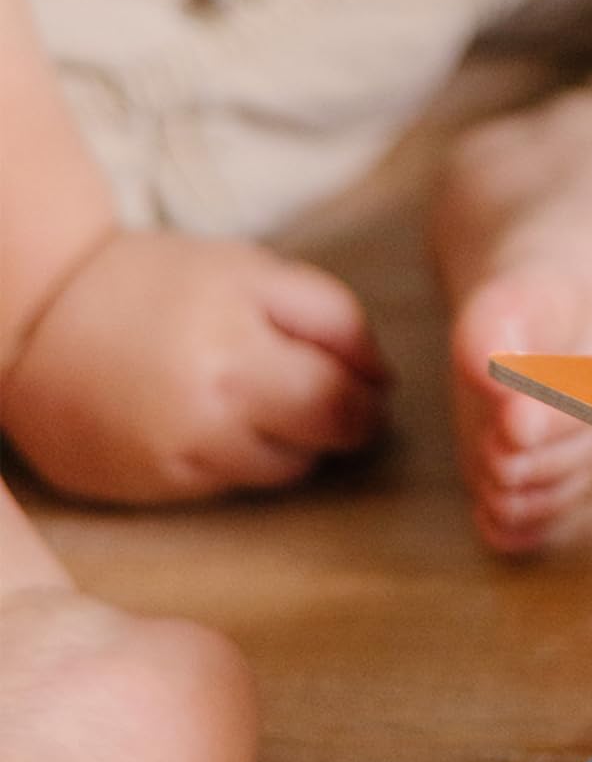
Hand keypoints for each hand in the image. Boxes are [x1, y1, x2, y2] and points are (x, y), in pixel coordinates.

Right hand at [0, 231, 390, 503]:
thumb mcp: (253, 272)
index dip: (371, 395)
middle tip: (342, 407)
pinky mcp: (149, 489)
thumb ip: (332, 316)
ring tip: (271, 408)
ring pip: (284, 472)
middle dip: (349, 425)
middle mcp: (210, 412)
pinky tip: (222, 426)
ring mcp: (177, 458)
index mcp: (242, 349)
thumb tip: (384, 379)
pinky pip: (230, 488)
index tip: (372, 387)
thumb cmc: (159, 284)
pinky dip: (242, 462)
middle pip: (324, 440)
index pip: (346, 397)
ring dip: (298, 446)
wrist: (37, 319)